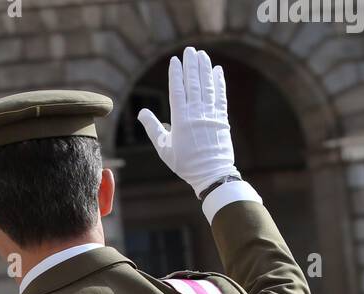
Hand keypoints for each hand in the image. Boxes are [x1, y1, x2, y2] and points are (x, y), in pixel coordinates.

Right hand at [137, 46, 237, 196]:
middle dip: (191, 64)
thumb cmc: (185, 163)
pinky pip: (220, 96)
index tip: (175, 60)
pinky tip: (217, 70)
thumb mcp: (164, 148)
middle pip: (193, 83)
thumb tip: (142, 112)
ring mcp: (210, 114)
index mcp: (180, 119)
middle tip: (190, 50)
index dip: (176, 73)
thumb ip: (153, 128)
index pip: (177, 90)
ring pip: (207, 86)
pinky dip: (219, 82)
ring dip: (204, 68)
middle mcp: (196, 113)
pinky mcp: (222, 118)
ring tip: (202, 54)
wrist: (211, 173)